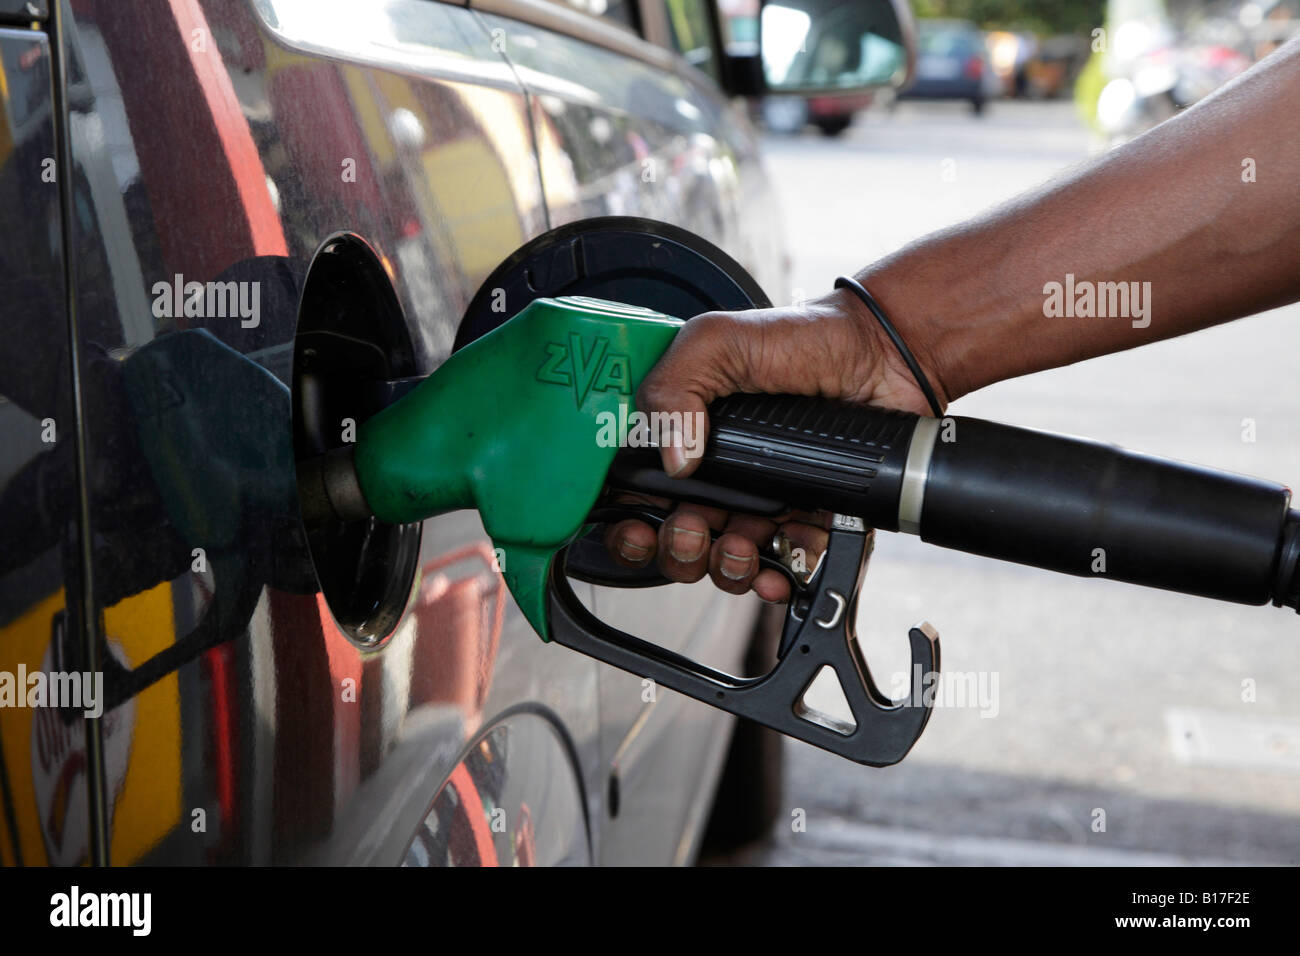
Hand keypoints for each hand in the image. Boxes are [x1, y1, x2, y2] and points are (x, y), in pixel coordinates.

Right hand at [603, 284, 946, 601]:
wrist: (884, 353)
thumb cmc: (803, 338)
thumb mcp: (717, 342)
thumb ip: (673, 387)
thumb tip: (671, 459)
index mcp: (686, 436)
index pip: (639, 493)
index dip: (628, 519)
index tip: (635, 524)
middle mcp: (719, 474)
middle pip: (676, 539)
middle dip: (676, 549)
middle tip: (692, 529)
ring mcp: (763, 501)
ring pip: (724, 562)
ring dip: (723, 567)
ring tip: (740, 545)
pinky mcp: (809, 519)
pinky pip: (785, 566)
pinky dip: (776, 578)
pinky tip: (776, 567)